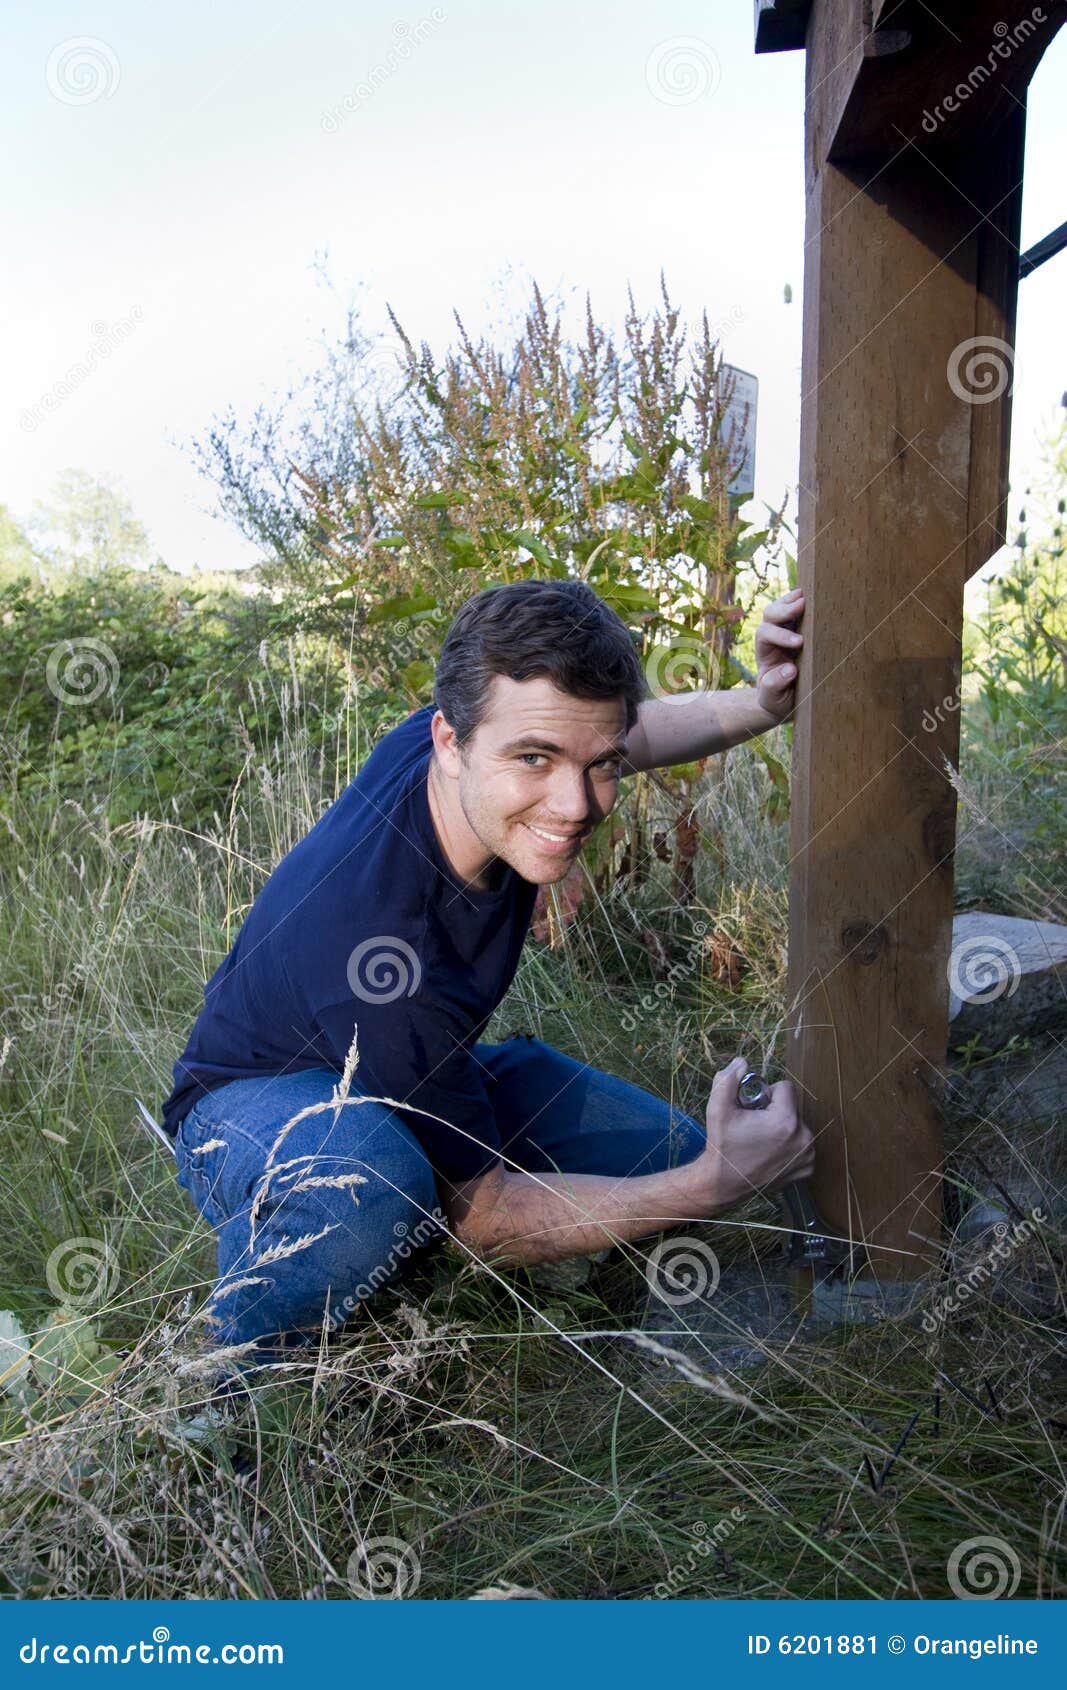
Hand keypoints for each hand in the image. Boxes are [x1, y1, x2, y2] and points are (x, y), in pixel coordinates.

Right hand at [692, 1055, 814, 1215]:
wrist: (723, 1184)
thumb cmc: (721, 1145)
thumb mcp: (718, 1108)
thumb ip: (728, 1080)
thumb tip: (742, 1062)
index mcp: (786, 1121)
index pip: (785, 1088)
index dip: (766, 1094)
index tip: (753, 1108)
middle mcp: (803, 1138)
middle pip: (793, 1107)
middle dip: (775, 1111)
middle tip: (755, 1126)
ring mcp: (808, 1156)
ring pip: (798, 1125)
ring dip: (783, 1127)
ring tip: (762, 1140)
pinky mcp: (807, 1169)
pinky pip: (802, 1144)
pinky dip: (790, 1145)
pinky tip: (771, 1153)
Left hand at [755, 587, 804, 721]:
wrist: (783, 700)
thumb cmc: (778, 699)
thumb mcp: (773, 698)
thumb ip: (775, 686)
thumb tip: (789, 669)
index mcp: (764, 652)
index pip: (765, 634)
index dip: (780, 635)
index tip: (799, 642)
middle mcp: (772, 637)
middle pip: (770, 615)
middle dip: (784, 610)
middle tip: (802, 607)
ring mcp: (784, 631)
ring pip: (781, 608)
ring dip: (792, 600)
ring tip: (807, 596)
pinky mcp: (799, 630)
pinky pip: (796, 611)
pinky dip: (801, 602)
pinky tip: (811, 595)